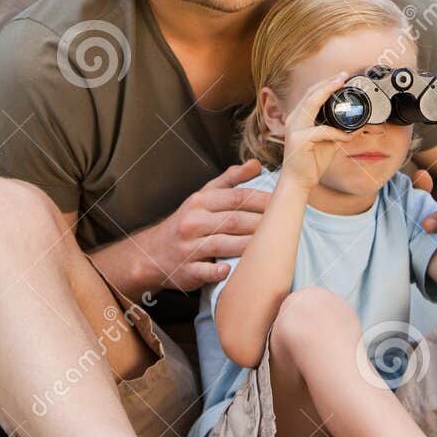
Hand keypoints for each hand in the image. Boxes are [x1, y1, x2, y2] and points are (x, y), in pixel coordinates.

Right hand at [144, 159, 272, 291]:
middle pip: (235, 221)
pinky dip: (221, 272)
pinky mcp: (187, 270)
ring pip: (225, 245)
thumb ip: (230, 180)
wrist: (152, 253)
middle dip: (261, 224)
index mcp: (200, 202)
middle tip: (285, 227)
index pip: (237, 197)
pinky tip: (233, 271)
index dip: (263, 200)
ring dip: (249, 247)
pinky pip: (208, 271)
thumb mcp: (203, 197)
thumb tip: (256, 164)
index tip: (283, 203)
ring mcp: (189, 247)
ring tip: (270, 248)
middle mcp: (193, 222)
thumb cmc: (186, 223)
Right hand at [280, 71, 351, 190]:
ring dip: (327, 93)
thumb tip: (358, 125)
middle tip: (344, 75)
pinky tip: (347, 136)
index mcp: (299, 117)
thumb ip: (340, 131)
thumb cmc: (311, 162)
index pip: (311, 94)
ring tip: (341, 86)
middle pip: (311, 94)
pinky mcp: (299, 140)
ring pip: (311, 104)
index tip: (341, 76)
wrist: (299, 182)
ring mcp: (295, 129)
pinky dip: (336, 132)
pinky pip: (322, 131)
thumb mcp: (328, 142)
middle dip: (328, 82)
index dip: (326, 83)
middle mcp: (294, 119)